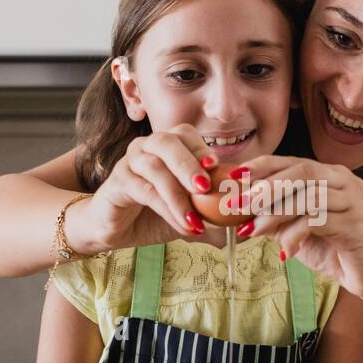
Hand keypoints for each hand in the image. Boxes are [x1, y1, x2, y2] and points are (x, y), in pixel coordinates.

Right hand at [69, 124, 218, 252]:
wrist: (115, 228)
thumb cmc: (153, 213)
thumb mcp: (188, 212)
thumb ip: (213, 214)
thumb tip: (247, 224)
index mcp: (166, 145)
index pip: (185, 134)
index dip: (202, 148)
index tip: (218, 167)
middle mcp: (146, 147)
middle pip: (167, 141)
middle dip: (189, 163)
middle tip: (206, 187)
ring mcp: (129, 162)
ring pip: (154, 167)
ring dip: (178, 193)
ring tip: (196, 218)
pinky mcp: (117, 183)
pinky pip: (143, 191)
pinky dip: (166, 208)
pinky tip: (183, 226)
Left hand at [234, 155, 362, 303]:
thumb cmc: (336, 251)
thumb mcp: (299, 230)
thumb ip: (275, 217)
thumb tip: (239, 210)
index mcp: (331, 175)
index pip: (292, 162)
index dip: (261, 167)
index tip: (233, 177)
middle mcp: (345, 181)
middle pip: (300, 172)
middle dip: (264, 187)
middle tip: (236, 205)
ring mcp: (354, 201)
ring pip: (308, 195)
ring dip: (274, 214)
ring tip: (253, 231)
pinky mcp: (357, 224)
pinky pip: (319, 221)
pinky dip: (295, 234)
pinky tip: (285, 251)